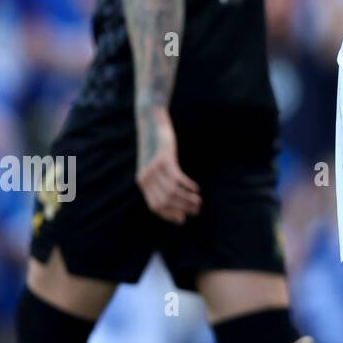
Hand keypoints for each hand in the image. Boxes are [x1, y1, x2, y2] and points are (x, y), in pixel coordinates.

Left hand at [136, 109, 201, 223]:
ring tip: (199, 201)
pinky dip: (187, 185)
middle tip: (196, 210)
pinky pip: (177, 178)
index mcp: (142, 182)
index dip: (169, 215)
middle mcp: (145, 179)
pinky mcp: (163, 160)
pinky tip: (196, 188)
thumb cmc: (156, 146)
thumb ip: (158, 180)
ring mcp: (154, 170)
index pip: (155, 207)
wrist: (151, 124)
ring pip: (172, 192)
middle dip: (182, 208)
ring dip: (187, 199)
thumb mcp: (155, 165)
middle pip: (165, 202)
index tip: (183, 219)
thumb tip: (171, 198)